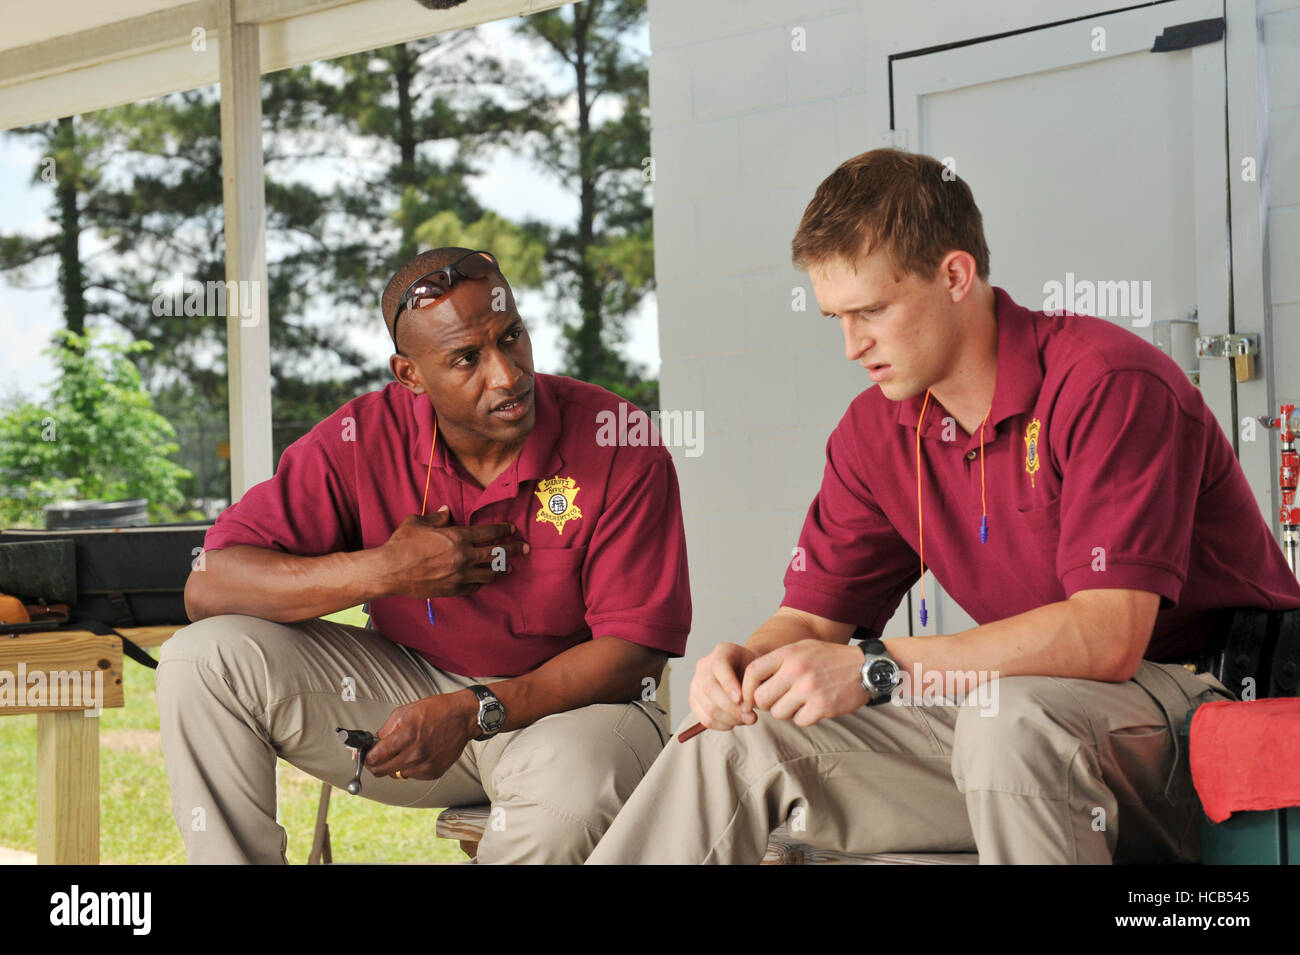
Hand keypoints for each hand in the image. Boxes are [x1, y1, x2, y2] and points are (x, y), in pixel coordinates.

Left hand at [364, 691, 479, 780]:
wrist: (463, 717)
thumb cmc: (435, 710)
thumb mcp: (404, 712)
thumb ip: (385, 730)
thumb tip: (372, 744)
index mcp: (406, 736)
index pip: (374, 759)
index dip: (365, 757)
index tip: (364, 755)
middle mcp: (415, 754)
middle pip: (381, 772)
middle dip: (375, 765)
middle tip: (376, 757)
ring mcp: (425, 765)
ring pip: (397, 774)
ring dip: (395, 765)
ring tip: (405, 749)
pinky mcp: (434, 772)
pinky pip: (413, 775)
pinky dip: (411, 767)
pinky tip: (419, 753)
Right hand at [380, 506, 528, 598]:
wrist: (390, 571)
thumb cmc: (402, 544)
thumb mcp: (418, 522)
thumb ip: (436, 517)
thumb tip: (446, 511)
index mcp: (457, 537)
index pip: (488, 533)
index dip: (503, 530)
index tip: (512, 530)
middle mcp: (463, 556)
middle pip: (497, 553)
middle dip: (514, 550)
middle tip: (525, 548)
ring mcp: (460, 575)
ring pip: (490, 573)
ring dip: (501, 569)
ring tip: (509, 567)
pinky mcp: (453, 589)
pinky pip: (476, 586)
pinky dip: (483, 582)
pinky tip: (486, 579)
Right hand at [688, 642, 758, 731]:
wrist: (747, 673)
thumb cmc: (754, 671)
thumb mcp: (760, 668)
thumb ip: (754, 682)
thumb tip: (747, 704)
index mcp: (722, 651)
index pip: (718, 665)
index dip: (728, 683)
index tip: (741, 699)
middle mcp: (704, 665)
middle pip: (710, 689)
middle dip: (731, 708)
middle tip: (751, 717)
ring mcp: (696, 683)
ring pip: (707, 707)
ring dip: (729, 719)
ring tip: (746, 720)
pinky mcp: (694, 700)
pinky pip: (704, 718)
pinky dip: (721, 725)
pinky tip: (734, 722)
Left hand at [740, 639, 868, 726]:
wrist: (866, 667)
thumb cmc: (830, 659)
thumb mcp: (802, 649)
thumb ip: (778, 662)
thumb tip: (751, 685)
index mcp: (788, 653)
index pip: (752, 672)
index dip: (745, 689)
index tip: (749, 699)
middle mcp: (796, 670)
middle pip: (761, 698)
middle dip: (767, 704)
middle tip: (778, 701)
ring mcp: (809, 689)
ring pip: (778, 713)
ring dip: (787, 712)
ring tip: (800, 702)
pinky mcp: (822, 706)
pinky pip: (799, 721)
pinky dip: (804, 718)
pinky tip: (815, 707)